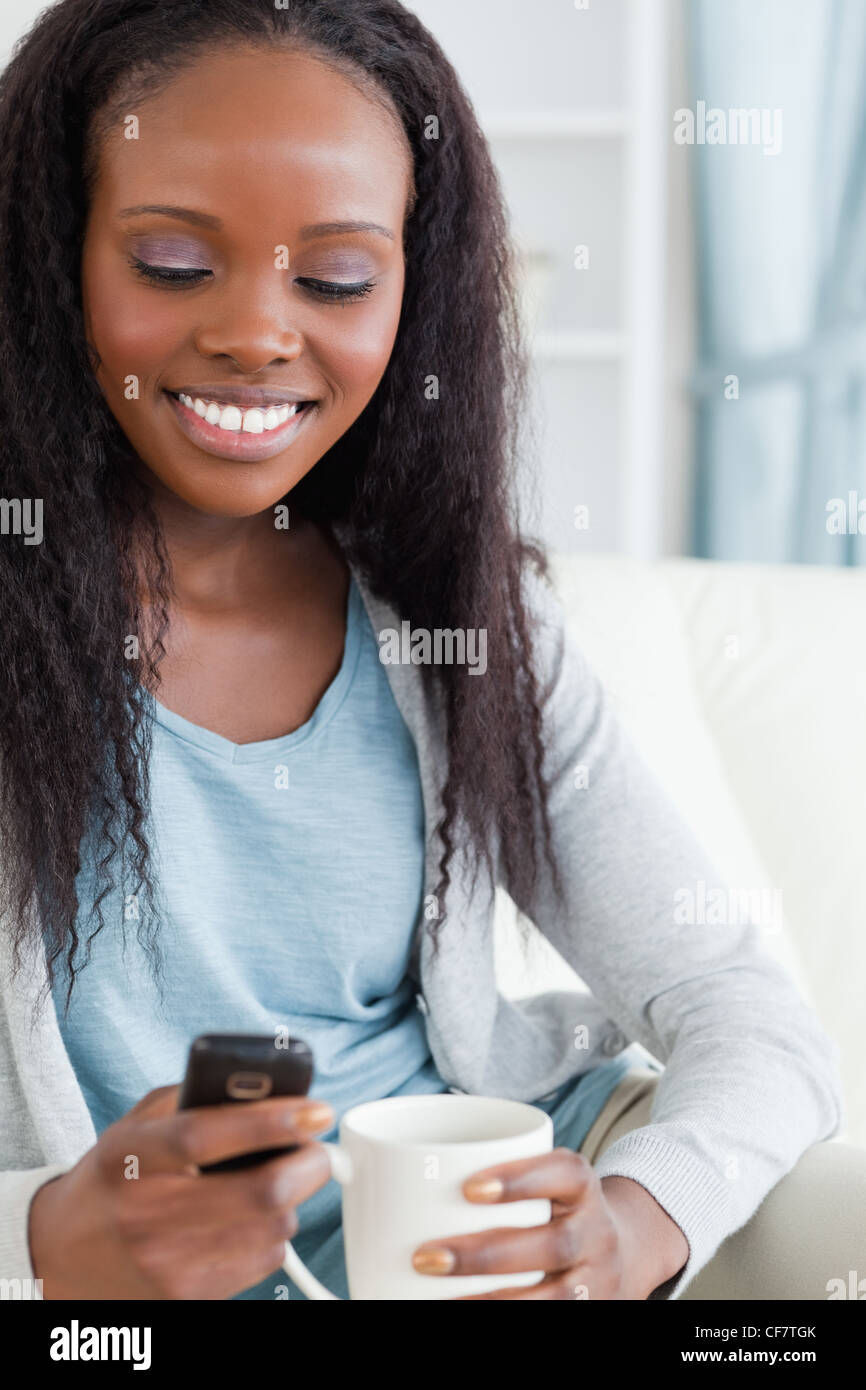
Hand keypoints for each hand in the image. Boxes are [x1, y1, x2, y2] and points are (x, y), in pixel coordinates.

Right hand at [28, 1084, 335, 1299]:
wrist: (64, 1253)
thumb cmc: (113, 1177)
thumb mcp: (137, 1123)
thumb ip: (195, 1096)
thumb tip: (269, 1086)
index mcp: (131, 1156)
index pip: (205, 1135)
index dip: (269, 1121)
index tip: (315, 1110)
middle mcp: (147, 1213)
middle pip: (261, 1192)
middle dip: (309, 1164)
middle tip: (315, 1148)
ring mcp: (168, 1262)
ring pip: (275, 1227)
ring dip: (292, 1199)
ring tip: (273, 1181)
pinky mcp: (188, 1295)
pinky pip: (265, 1261)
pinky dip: (273, 1234)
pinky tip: (249, 1220)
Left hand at [411, 1149, 688, 1299]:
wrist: (621, 1249)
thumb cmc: (549, 1206)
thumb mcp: (537, 1178)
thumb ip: (478, 1172)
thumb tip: (361, 1164)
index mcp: (580, 1184)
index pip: (562, 1172)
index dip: (520, 1178)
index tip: (469, 1187)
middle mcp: (596, 1231)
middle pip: (553, 1243)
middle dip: (487, 1254)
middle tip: (425, 1256)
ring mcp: (598, 1280)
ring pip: (557, 1299)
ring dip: (494, 1301)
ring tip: (440, 1301)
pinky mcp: (592, 1314)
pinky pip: (556, 1324)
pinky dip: (509, 1322)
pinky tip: (465, 1316)